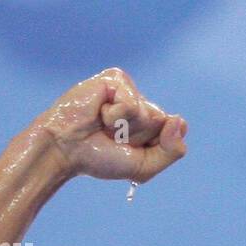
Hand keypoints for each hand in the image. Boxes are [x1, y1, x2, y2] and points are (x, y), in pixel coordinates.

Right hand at [31, 67, 186, 181]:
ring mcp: (130, 89)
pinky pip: (131, 104)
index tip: (129, 149)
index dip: (154, 147)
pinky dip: (114, 116)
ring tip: (103, 125)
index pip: (175, 133)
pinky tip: (98, 113)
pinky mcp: (116, 79)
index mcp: (151, 123)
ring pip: (148, 114)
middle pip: (162, 122)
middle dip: (138, 137)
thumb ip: (172, 151)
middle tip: (112, 137)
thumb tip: (179, 120)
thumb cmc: (100, 157)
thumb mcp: (145, 166)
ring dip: (124, 128)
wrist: (65, 150)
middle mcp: (143, 103)